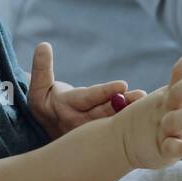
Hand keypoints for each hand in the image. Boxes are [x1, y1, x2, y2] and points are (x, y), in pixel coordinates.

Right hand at [27, 42, 146, 139]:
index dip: (104, 92)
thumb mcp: (39, 86)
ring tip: (142, 99)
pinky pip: (114, 127)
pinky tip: (142, 109)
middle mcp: (77, 122)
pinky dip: (127, 118)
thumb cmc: (46, 102)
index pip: (87, 99)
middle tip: (140, 95)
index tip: (122, 84)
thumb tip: (44, 45)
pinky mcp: (98, 135)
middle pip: (103, 112)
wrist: (48, 128)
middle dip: (122, 103)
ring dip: (127, 110)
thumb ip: (42, 67)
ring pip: (110, 120)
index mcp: (64, 108)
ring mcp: (89, 131)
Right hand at [113, 44, 181, 169]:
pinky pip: (173, 147)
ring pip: (178, 119)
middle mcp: (166, 107)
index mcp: (170, 94)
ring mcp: (162, 127)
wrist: (122, 141)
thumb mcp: (177, 115)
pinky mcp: (161, 149)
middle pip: (180, 91)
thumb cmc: (158, 122)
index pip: (181, 72)